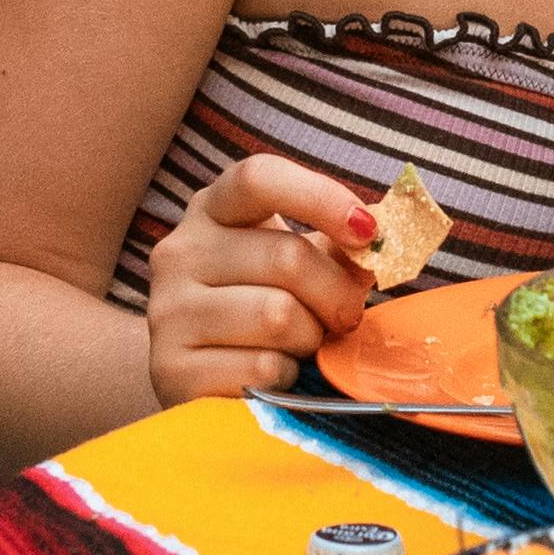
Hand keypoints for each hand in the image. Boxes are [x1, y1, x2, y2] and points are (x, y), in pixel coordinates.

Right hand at [137, 151, 380, 403]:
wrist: (194, 369)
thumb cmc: (260, 303)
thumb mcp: (296, 261)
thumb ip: (338, 247)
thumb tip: (384, 240)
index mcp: (212, 210)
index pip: (259, 179)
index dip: (321, 198)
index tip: (367, 231)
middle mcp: (180, 251)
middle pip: (287, 257)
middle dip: (337, 294)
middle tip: (345, 315)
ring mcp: (168, 310)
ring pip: (278, 315)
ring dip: (311, 338)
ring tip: (303, 343)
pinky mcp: (172, 368)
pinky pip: (263, 367)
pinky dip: (287, 375)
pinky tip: (275, 372)